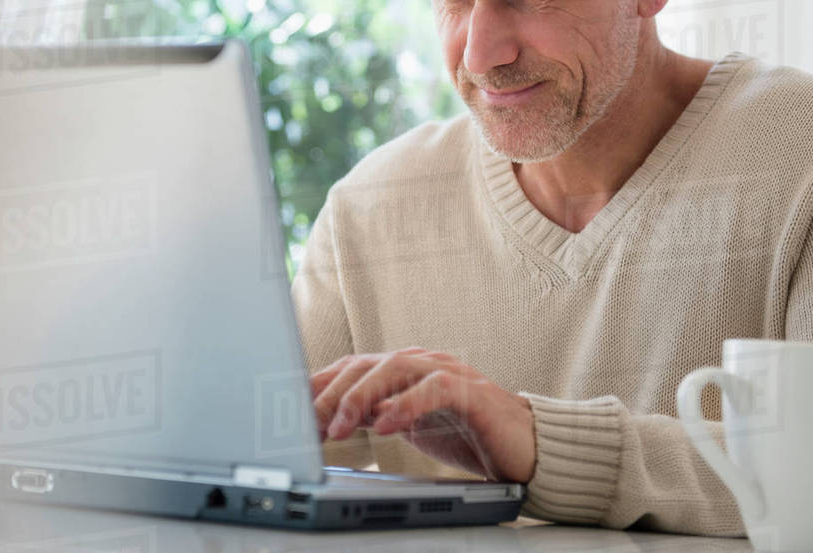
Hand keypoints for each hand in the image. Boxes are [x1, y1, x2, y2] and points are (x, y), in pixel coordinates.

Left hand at [310, 347, 535, 483]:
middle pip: (365, 363)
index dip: (316, 384)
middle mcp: (422, 364)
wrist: (526, 449)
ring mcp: (448, 372)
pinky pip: (435, 389)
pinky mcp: (473, 392)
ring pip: (394, 367)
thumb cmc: (468, 434)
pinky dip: (407, 405)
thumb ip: (374, 416)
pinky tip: (386, 425)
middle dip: (329, 393)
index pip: (351, 367)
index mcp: (404, 371)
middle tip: (304, 423)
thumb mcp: (409, 426)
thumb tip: (326, 421)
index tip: (285, 409)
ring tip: (338, 427)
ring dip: (360, 397)